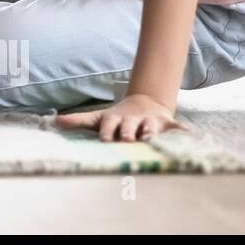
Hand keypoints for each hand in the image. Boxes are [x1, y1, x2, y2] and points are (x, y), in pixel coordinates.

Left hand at [54, 93, 186, 141]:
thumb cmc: (117, 119)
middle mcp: (132, 119)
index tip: (105, 140)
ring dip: (151, 132)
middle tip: (127, 140)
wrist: (143, 103)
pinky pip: (176, 127)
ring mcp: (150, 120)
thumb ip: (79, 121)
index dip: (107, 132)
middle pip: (129, 126)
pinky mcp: (166, 122)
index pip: (109, 125)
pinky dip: (182, 131)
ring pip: (151, 126)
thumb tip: (55, 121)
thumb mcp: (99, 119)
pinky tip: (189, 136)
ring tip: (151, 138)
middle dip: (128, 132)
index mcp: (115, 119)